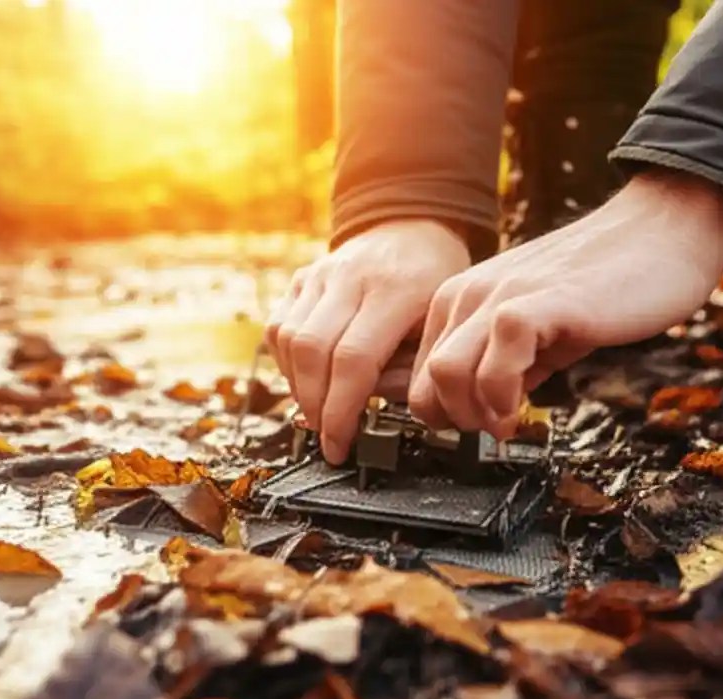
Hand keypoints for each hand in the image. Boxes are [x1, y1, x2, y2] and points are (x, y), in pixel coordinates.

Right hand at [266, 219, 470, 462]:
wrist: (412, 228)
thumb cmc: (435, 281)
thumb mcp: (443, 323)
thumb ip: (414, 367)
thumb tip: (373, 409)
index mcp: (396, 289)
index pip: (354, 359)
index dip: (342, 411)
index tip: (341, 445)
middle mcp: (351, 277)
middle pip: (314, 353)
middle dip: (316, 407)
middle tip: (328, 438)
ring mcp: (321, 274)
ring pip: (289, 340)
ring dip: (299, 387)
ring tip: (319, 412)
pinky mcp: (301, 278)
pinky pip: (279, 327)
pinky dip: (287, 363)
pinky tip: (307, 381)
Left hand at [408, 170, 722, 435]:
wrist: (661, 233)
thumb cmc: (608, 281)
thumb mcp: (540, 328)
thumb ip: (508, 365)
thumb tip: (488, 414)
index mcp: (464, 298)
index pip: (419, 376)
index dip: (446, 415)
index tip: (483, 425)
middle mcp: (471, 293)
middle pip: (424, 384)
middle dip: (456, 423)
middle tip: (497, 428)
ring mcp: (501, 295)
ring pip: (446, 374)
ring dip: (476, 415)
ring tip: (510, 418)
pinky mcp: (538, 304)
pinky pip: (494, 363)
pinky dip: (504, 398)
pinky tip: (526, 403)